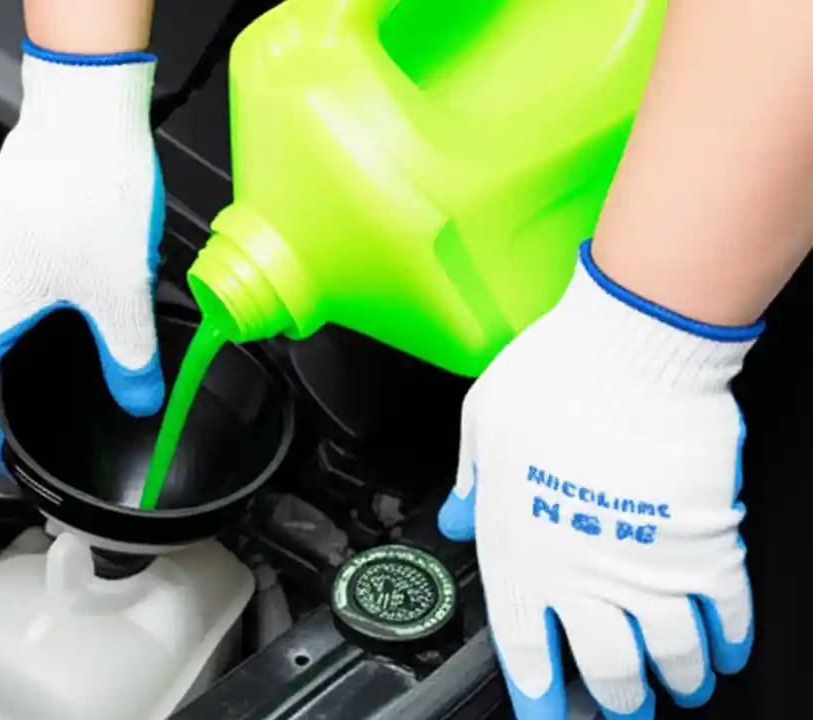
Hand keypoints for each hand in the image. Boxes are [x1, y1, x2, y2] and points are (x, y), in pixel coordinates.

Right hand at [0, 41, 165, 465]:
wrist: (84, 105)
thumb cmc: (88, 188)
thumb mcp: (121, 292)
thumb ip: (130, 355)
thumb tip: (141, 397)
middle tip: (17, 410)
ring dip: (15, 338)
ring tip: (48, 354)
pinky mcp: (13, 210)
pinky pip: (13, 269)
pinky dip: (32, 297)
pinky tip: (70, 289)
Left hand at [438, 241, 756, 718]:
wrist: (628, 351)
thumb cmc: (550, 380)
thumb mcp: (481, 431)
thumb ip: (471, 486)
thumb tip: (459, 518)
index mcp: (521, 551)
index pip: (525, 648)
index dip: (537, 695)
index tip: (545, 715)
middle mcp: (583, 573)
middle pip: (608, 668)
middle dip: (617, 699)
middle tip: (623, 706)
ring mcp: (649, 566)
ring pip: (671, 656)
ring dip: (676, 681)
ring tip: (679, 689)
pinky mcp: (707, 546)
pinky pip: (727, 615)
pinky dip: (728, 643)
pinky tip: (727, 654)